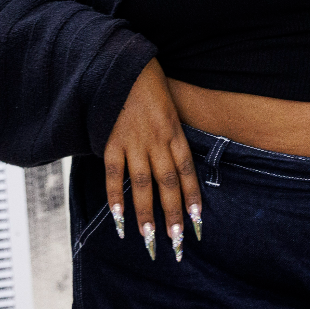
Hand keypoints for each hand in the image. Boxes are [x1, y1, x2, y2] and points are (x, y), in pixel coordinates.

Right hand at [102, 58, 200, 260]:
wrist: (123, 65)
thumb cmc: (149, 89)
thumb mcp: (171, 112)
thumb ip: (172, 139)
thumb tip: (176, 168)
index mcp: (175, 134)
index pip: (188, 173)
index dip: (193, 198)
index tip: (198, 223)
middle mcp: (158, 141)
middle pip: (168, 184)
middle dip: (173, 215)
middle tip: (177, 242)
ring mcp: (134, 142)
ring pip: (143, 183)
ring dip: (146, 213)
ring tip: (149, 238)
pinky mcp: (111, 140)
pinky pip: (114, 172)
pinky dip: (116, 196)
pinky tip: (119, 217)